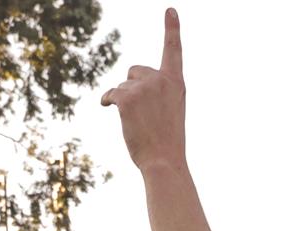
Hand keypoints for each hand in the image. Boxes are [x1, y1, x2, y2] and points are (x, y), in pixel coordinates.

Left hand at [100, 8, 185, 171]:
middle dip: (132, 87)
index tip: (170, 10)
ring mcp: (145, 87)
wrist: (164, 160)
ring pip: (123, 85)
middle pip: (135, 70)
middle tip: (141, 112)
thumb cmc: (167, 141)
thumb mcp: (171, 110)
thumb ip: (158, 91)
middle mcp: (161, 79)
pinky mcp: (127, 97)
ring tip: (136, 121)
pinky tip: (110, 109)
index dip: (171, 29)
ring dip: (123, 100)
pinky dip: (108, 101)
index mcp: (176, 82)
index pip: (173, 50)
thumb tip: (125, 88)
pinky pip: (111, 93)